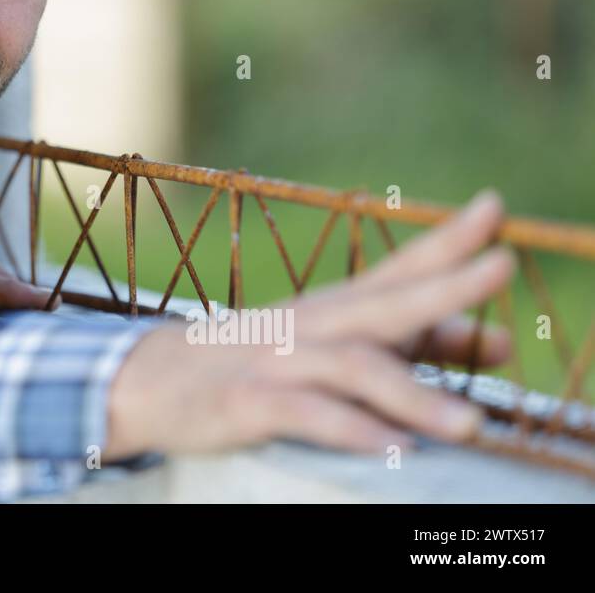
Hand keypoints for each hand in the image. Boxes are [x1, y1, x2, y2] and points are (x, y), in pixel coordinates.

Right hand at [104, 190, 513, 460]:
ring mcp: (275, 360)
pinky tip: (388, 446)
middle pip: (384, 302)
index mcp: (336, 307)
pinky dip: (347, 428)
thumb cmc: (260, 361)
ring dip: (412, 393)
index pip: (398, 267)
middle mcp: (310, 324)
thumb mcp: (335, 347)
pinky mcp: (244, 402)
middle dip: (444, 285)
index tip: (495, 207)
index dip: (448, 239)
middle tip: (504, 266)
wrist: (150, 377)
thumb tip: (501, 341)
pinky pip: (301, 414)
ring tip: (471, 424)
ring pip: (351, 367)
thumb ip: (419, 346)